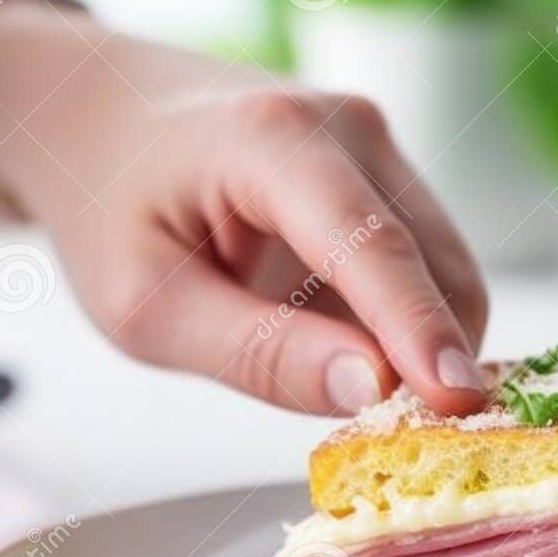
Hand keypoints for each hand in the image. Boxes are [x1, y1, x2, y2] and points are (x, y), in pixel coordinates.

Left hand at [0, 2, 488, 415]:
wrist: (99, 116)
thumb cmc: (109, 209)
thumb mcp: (147, 306)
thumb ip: (257, 351)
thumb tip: (371, 390)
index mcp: (273, 141)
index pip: (371, 244)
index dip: (417, 327)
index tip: (458, 400)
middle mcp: (348, 126)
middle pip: (434, 264)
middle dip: (433, 357)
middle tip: (392, 440)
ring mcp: (379, 145)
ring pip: (447, 270)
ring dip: (422, 345)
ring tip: (343, 385)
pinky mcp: (392, 174)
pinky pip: (431, 266)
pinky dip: (410, 325)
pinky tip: (345, 344)